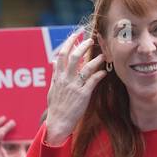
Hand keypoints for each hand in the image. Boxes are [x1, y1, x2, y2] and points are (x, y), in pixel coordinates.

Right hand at [45, 30, 107, 144]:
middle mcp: (66, 79)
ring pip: (85, 68)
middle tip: (91, 40)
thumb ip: (54, 74)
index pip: (62, 54)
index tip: (76, 34)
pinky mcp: (83, 95)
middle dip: (83, 46)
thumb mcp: (52, 88)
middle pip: (74, 57)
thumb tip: (54, 61)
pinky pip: (92, 81)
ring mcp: (74, 87)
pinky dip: (99, 75)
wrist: (59, 122)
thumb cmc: (56, 106)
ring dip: (95, 60)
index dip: (69, 42)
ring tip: (103, 55)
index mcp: (58, 76)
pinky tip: (104, 72)